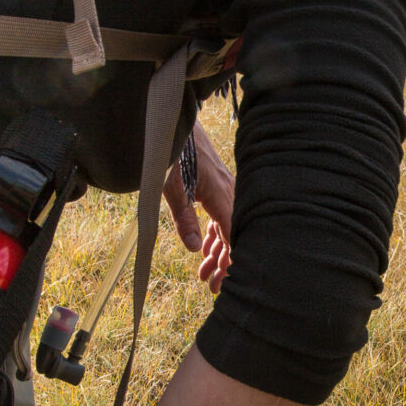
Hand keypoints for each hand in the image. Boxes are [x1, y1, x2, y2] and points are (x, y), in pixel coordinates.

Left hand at [163, 120, 233, 288]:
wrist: (176, 119)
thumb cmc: (172, 150)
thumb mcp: (171, 187)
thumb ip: (183, 219)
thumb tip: (195, 249)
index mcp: (221, 195)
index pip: (234, 238)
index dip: (231, 264)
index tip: (223, 284)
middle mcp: (229, 193)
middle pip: (234, 237)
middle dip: (223, 265)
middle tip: (209, 287)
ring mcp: (226, 188)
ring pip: (229, 228)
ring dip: (217, 252)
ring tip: (202, 274)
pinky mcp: (219, 185)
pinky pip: (223, 215)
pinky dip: (216, 235)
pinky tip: (206, 248)